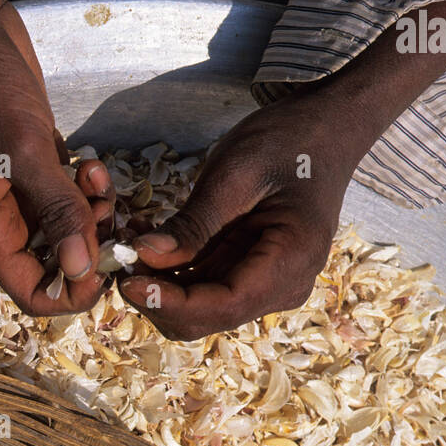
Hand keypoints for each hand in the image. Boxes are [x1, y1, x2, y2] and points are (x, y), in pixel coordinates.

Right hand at [0, 0, 114, 315]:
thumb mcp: (21, 147)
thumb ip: (55, 209)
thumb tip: (81, 269)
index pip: (31, 294)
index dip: (70, 294)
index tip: (104, 267)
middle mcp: (3, 221)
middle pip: (56, 266)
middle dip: (89, 248)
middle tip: (108, 215)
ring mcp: (21, 195)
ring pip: (70, 233)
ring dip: (94, 216)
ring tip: (95, 179)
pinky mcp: (38, 169)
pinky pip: (72, 201)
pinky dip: (89, 190)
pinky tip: (90, 163)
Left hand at [120, 92, 352, 340]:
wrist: (327, 128)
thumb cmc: (290, 140)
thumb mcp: (236, 174)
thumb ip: (193, 223)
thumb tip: (144, 257)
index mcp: (290, 263)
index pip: (223, 306)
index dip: (171, 302)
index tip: (128, 281)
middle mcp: (281, 287)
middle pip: (208, 318)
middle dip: (158, 298)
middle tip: (118, 261)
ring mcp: (266, 284)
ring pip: (200, 308)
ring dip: (159, 285)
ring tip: (128, 244)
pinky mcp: (250, 273)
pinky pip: (204, 286)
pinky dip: (172, 271)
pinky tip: (147, 241)